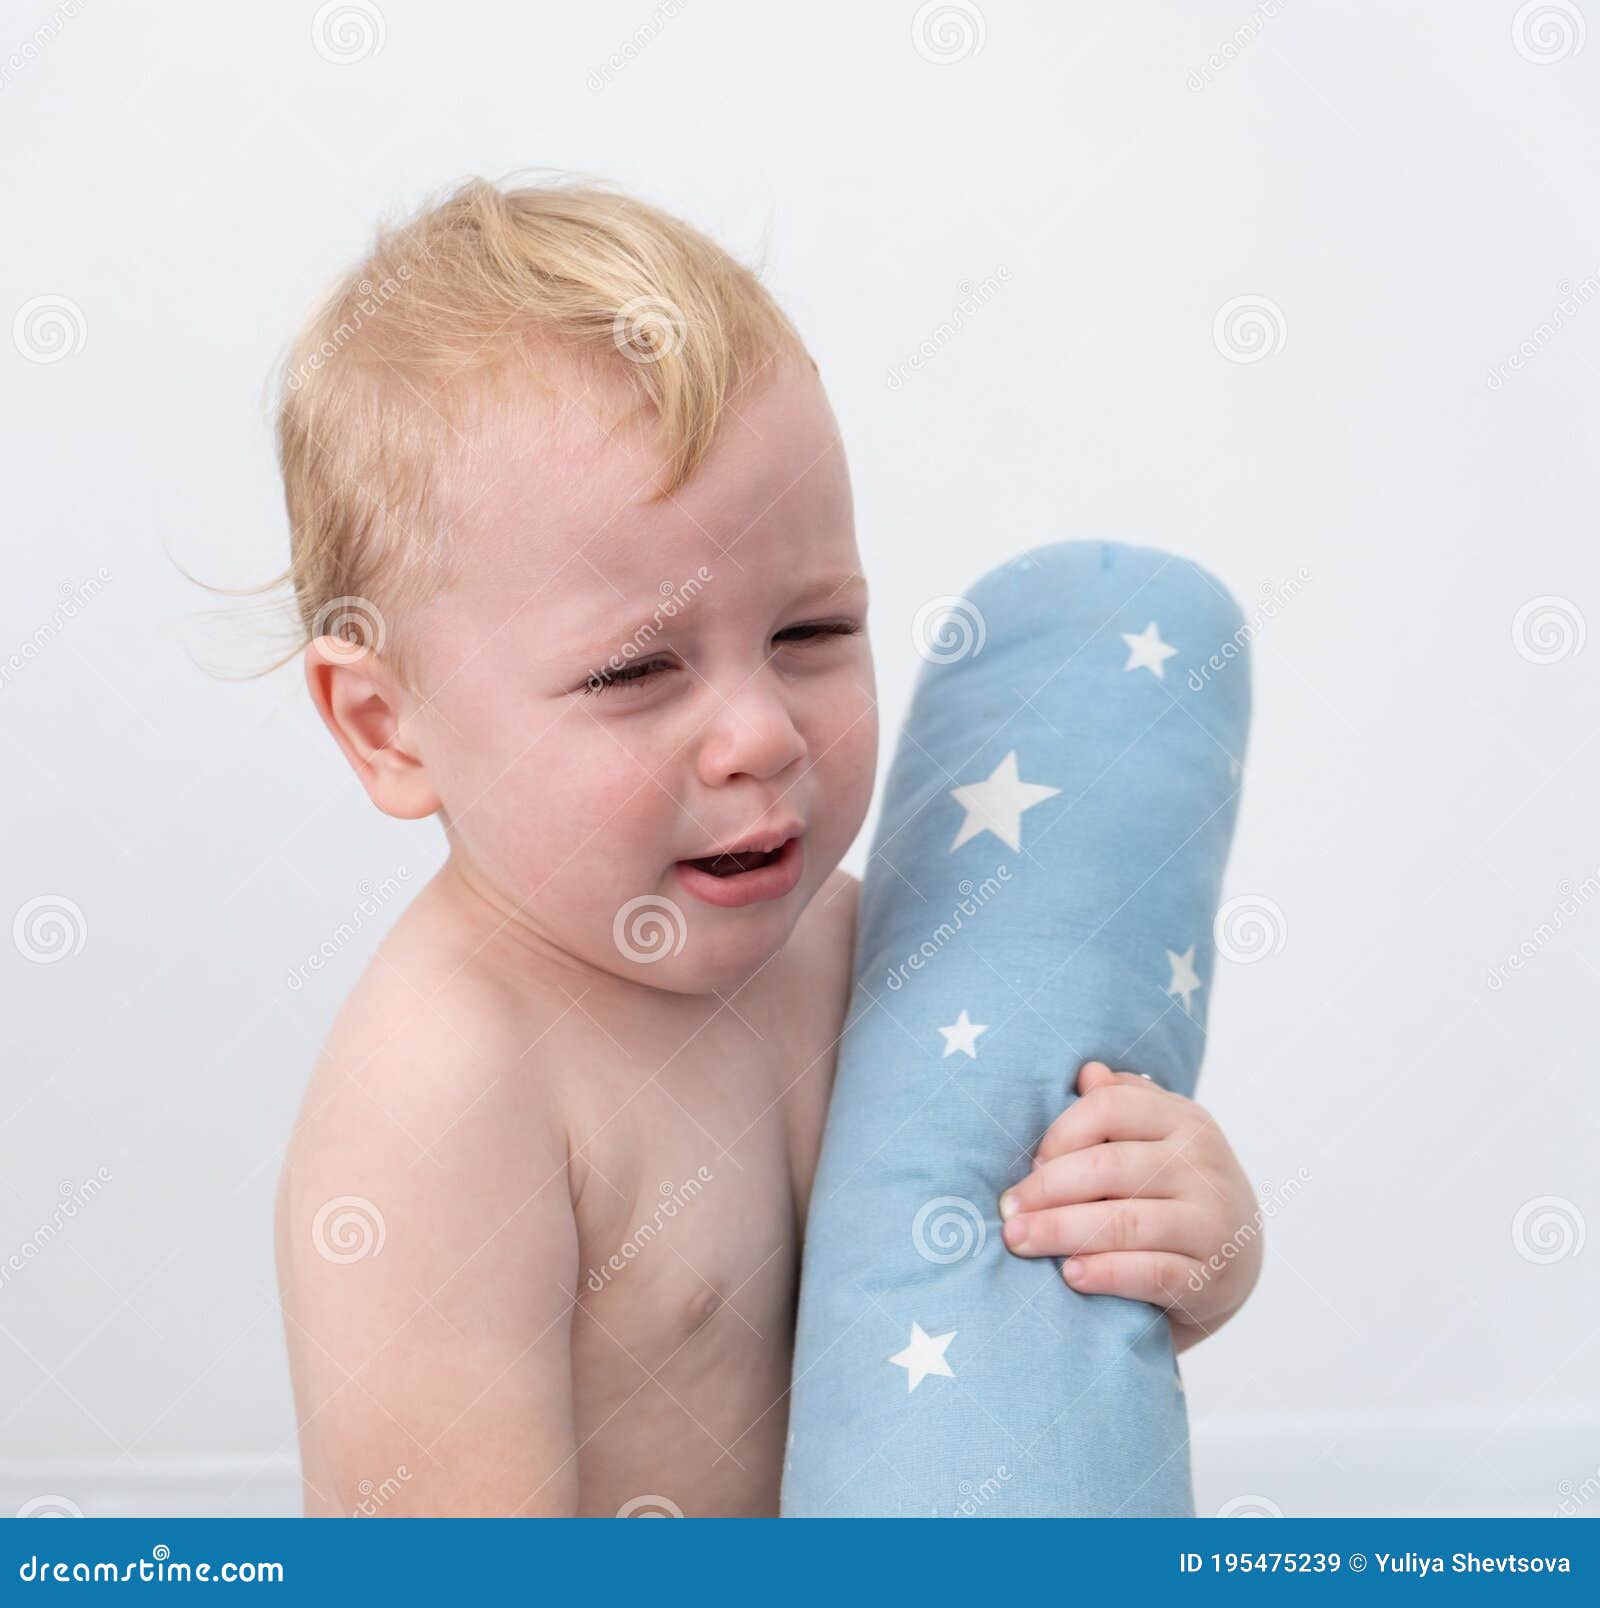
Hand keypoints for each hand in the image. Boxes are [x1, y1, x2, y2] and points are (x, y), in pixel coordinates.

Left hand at [997, 1061, 1260, 1351]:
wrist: (1237, 1257)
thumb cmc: (1176, 1185)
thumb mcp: (1159, 1136)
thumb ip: (1123, 1102)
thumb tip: (1087, 1072)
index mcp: (1185, 1120)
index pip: (1109, 1109)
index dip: (1060, 1134)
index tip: (1031, 1163)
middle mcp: (1202, 1166)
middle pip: (1108, 1168)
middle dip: (1046, 1189)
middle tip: (1008, 1209)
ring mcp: (1210, 1222)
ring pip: (1124, 1223)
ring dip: (1060, 1231)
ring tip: (1018, 1240)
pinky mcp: (1209, 1277)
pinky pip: (1151, 1274)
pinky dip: (1105, 1274)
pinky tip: (1070, 1274)